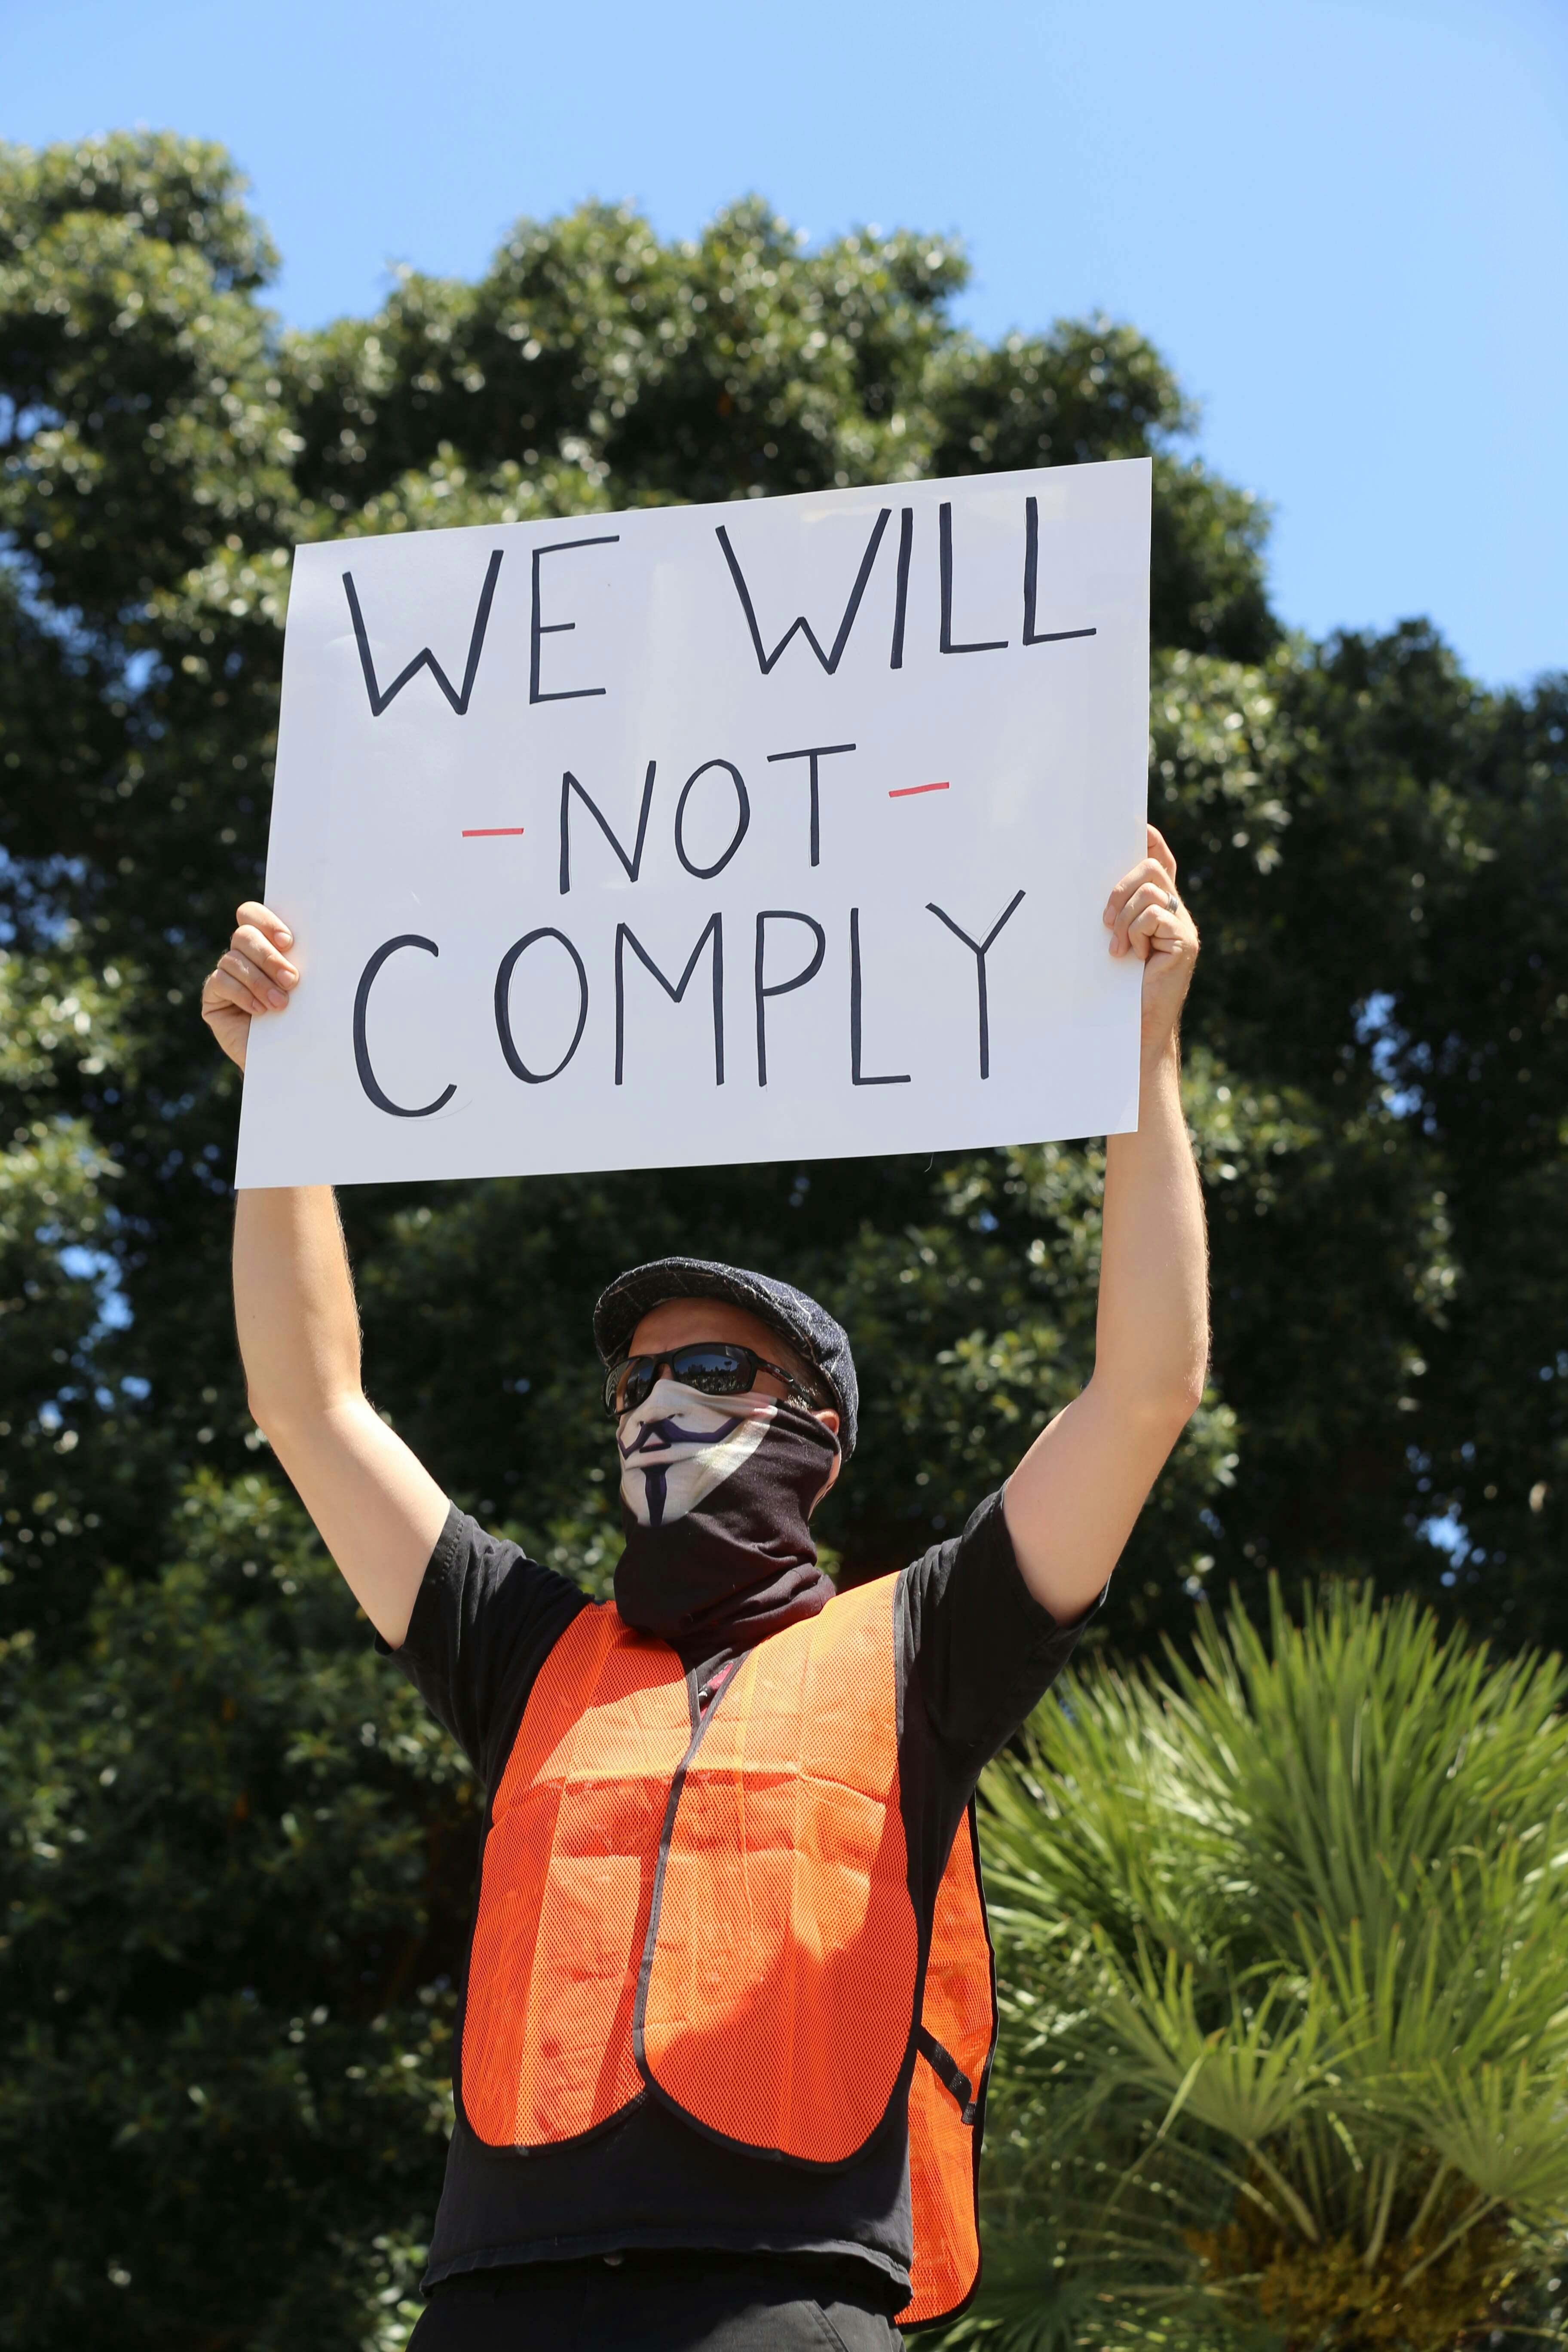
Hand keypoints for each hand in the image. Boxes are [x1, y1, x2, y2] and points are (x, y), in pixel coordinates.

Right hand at [201, 902, 298, 1070]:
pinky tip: (259, 1011)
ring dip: (259, 981)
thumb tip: (309, 943)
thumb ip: (300, 963)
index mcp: (265, 944)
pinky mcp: (213, 995)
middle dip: (269, 957)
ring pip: (233, 959)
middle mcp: (243, 955)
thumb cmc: (303, 1019)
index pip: (252, 915)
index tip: (288, 942)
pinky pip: (221, 981)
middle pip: (244, 935)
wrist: (288, 1059)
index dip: (266, 922)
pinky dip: (242, 994)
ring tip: (280, 1004)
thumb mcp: (306, 988)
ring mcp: (226, 974)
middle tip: (291, 980)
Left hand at [1103, 824, 1199, 1064]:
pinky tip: (1133, 957)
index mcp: (1160, 908)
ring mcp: (1183, 926)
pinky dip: (1135, 933)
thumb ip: (1117, 914)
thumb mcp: (1115, 940)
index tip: (1139, 825)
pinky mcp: (1185, 941)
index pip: (1162, 862)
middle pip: (1151, 867)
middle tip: (1104, 921)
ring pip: (1150, 890)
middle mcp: (1175, 912)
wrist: (1139, 1025)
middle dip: (1120, 887)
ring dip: (1124, 917)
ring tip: (1117, 946)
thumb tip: (1094, 885)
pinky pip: (1152, 915)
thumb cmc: (1120, 987)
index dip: (1152, 841)